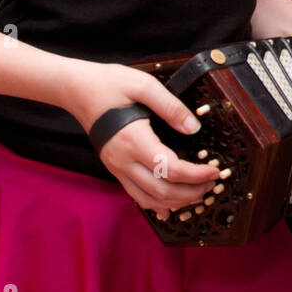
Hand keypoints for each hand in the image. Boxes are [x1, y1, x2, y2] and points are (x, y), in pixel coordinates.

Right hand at [64, 61, 220, 218]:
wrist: (77, 90)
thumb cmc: (109, 85)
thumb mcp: (144, 85)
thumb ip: (171, 106)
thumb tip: (193, 127)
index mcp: (133, 140)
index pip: (170, 169)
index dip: (196, 175)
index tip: (215, 171)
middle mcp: (123, 161)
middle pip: (161, 191)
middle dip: (191, 193)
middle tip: (211, 185)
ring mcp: (117, 168)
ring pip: (148, 199)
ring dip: (176, 202)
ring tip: (197, 194)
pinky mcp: (115, 168)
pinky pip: (136, 195)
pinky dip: (156, 204)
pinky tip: (170, 207)